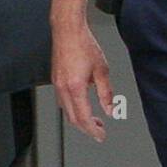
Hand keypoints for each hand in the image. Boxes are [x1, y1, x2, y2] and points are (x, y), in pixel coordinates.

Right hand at [51, 20, 114, 142]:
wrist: (68, 31)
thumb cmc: (83, 45)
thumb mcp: (102, 70)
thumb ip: (106, 93)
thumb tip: (110, 110)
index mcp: (75, 87)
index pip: (83, 117)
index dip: (92, 130)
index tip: (101, 135)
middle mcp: (62, 88)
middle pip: (72, 118)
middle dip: (86, 127)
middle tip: (99, 130)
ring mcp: (57, 84)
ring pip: (66, 110)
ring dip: (79, 118)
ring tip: (93, 119)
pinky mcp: (56, 79)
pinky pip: (62, 100)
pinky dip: (73, 108)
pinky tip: (82, 103)